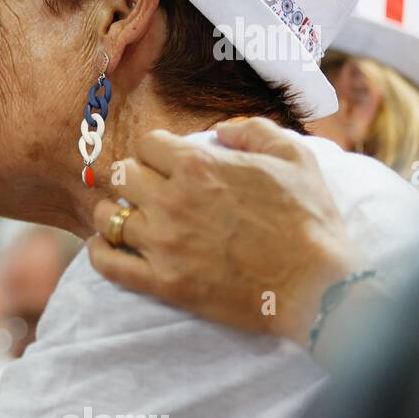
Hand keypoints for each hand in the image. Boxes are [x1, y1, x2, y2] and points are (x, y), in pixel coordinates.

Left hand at [87, 117, 363, 346]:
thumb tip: (219, 131)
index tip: (168, 166)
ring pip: (106, 217)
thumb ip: (251, 131)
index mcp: (199, 165)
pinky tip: (107, 246)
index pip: (148, 145)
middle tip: (148, 192)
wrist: (318, 286)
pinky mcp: (162, 282)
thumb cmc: (310, 220)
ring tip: (128, 218)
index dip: (158, 153)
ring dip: (113, 213)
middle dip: (135, 179)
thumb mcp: (294, 156)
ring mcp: (163, 243)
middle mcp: (172, 200)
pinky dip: (100, 252)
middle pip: (122, 176)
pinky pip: (107, 263)